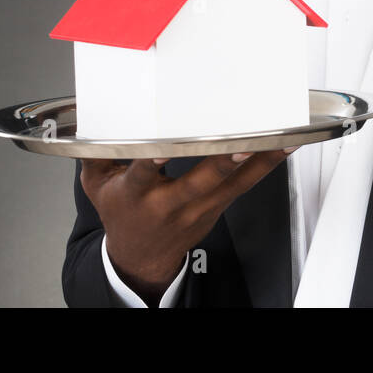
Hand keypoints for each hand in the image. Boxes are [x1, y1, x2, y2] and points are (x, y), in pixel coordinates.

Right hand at [80, 148, 293, 303]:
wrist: (141, 255)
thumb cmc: (121, 213)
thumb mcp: (97, 185)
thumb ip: (94, 153)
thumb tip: (91, 117)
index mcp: (135, 194)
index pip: (141, 176)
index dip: (151, 163)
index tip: (160, 149)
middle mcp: (168, 203)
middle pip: (197, 183)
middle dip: (220, 163)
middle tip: (240, 144)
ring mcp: (196, 208)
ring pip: (231, 185)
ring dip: (257, 162)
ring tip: (279, 140)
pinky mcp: (216, 208)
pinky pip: (244, 187)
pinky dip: (264, 166)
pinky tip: (281, 149)